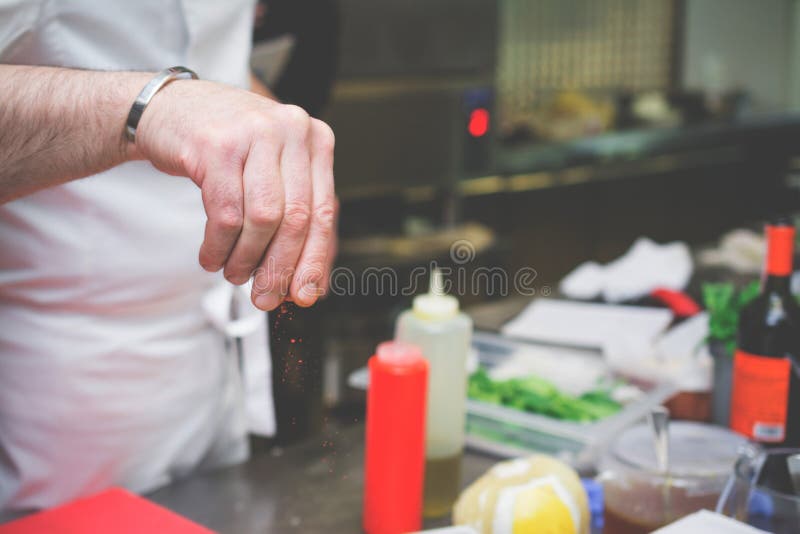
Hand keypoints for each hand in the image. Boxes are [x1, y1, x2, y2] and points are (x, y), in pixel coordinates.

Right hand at [134, 79, 335, 310]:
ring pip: (262, 219)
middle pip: (295, 218)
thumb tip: (313, 282)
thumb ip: (296, 217)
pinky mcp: (216, 145)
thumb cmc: (229, 147)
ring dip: (247, 259)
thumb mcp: (273, 170)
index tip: (305, 295)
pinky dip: (219, 246)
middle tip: (265, 297)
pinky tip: (212, 258)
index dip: (314, 260)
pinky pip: (226, 214)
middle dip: (280, 267)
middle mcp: (291, 130)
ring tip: (234, 274)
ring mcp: (255, 133)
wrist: (171, 109)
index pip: (322, 212)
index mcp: (315, 139)